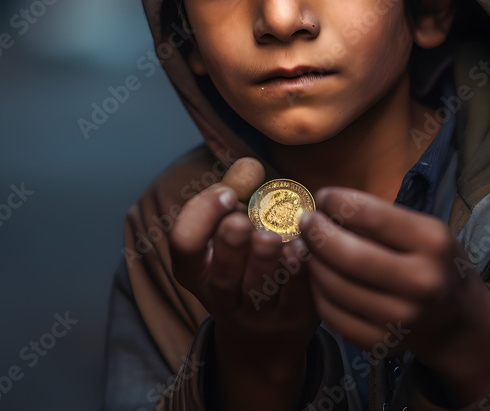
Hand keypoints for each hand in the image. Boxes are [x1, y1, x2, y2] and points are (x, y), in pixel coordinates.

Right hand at [168, 158, 319, 409]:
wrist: (269, 324)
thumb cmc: (246, 259)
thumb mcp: (231, 223)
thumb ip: (236, 190)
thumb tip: (249, 166)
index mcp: (197, 268)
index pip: (184, 245)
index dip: (201, 217)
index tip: (227, 194)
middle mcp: (222, 295)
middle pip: (221, 274)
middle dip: (230, 246)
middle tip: (241, 222)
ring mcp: (258, 312)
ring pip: (258, 289)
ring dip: (266, 259)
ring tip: (275, 236)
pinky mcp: (293, 317)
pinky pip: (295, 297)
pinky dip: (300, 272)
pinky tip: (305, 248)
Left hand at [299, 187, 489, 403]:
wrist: (459, 322)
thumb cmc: (435, 264)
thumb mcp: (426, 231)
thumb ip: (382, 218)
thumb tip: (326, 204)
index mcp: (434, 244)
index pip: (374, 217)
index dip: (339, 202)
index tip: (323, 196)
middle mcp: (422, 283)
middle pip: (351, 255)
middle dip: (318, 234)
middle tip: (306, 222)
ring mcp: (402, 318)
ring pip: (336, 286)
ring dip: (312, 262)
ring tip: (308, 247)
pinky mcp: (382, 343)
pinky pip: (333, 315)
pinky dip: (316, 292)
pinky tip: (317, 276)